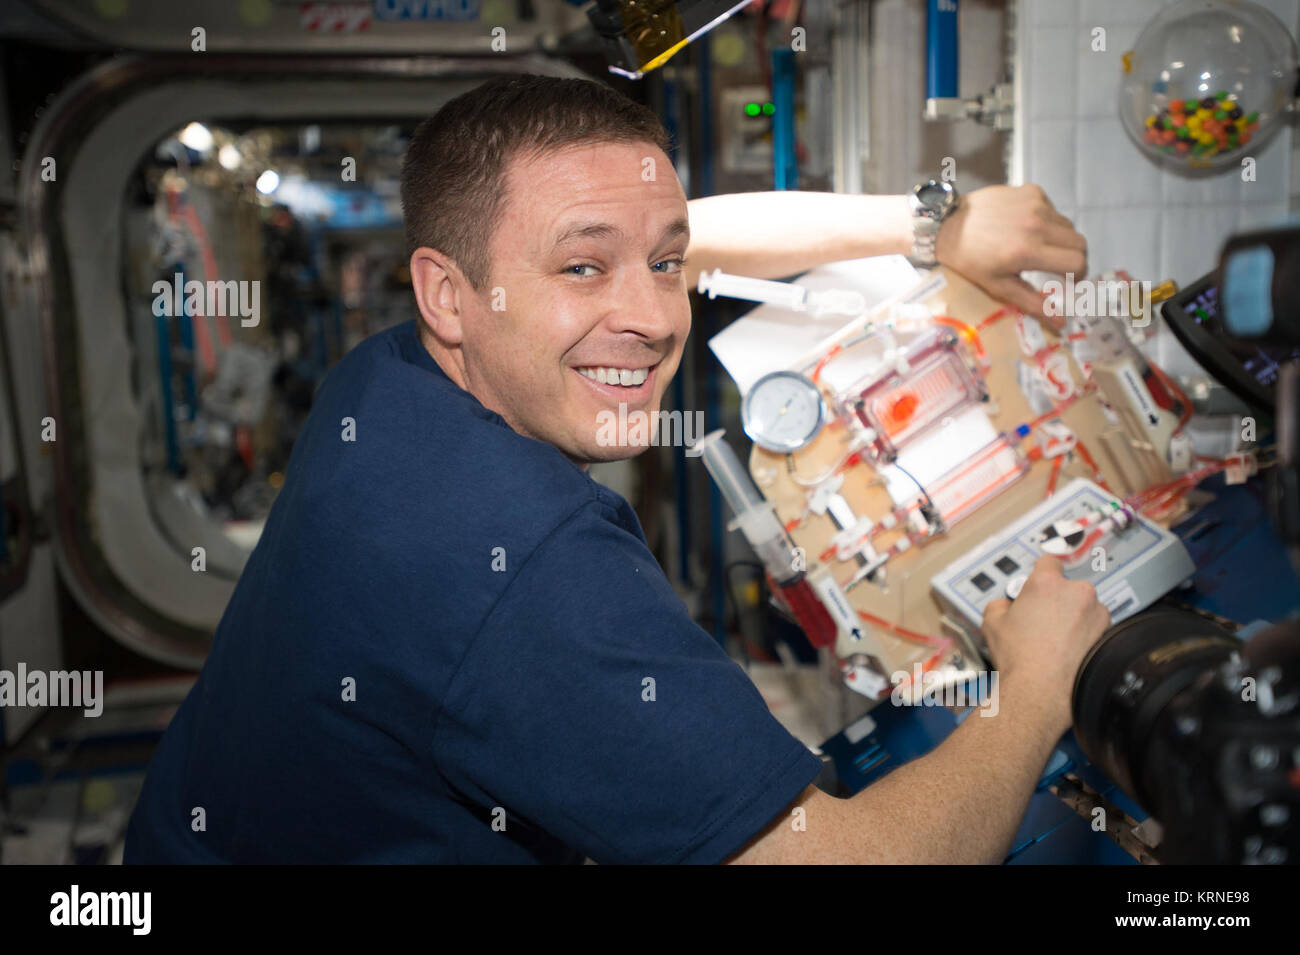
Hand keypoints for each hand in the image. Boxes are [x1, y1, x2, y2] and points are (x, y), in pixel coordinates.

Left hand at [935, 184, 1087, 327]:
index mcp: (1028, 251)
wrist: (946, 224)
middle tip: (1058, 267)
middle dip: (1074, 258)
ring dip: (1060, 239)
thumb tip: (1061, 323)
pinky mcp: (1031, 190)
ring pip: (1068, 225)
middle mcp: (1037, 224)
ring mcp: (1036, 204)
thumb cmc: (969, 259)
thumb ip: (1033, 303)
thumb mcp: (999, 286)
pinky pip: (1053, 209)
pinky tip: (1025, 227)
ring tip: (1038, 247)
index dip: (1078, 274)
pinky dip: (1047, 220)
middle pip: (1080, 243)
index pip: (1077, 262)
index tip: (1069, 280)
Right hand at [981, 556, 1110, 733]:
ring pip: (1084, 607)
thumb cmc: (1019, 658)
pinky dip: (1087, 634)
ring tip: (1057, 640)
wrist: (1042, 691)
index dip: (1041, 572)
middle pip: (1067, 587)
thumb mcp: (992, 623)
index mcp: (1046, 583)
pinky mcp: (1108, 633)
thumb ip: (999, 604)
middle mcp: (1076, 592)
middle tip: (1042, 620)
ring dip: (1075, 616)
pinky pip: (1096, 626)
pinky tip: (1071, 650)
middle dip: (1057, 600)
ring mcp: (1096, 612)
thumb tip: (1006, 605)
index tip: (1040, 584)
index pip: (1048, 562)